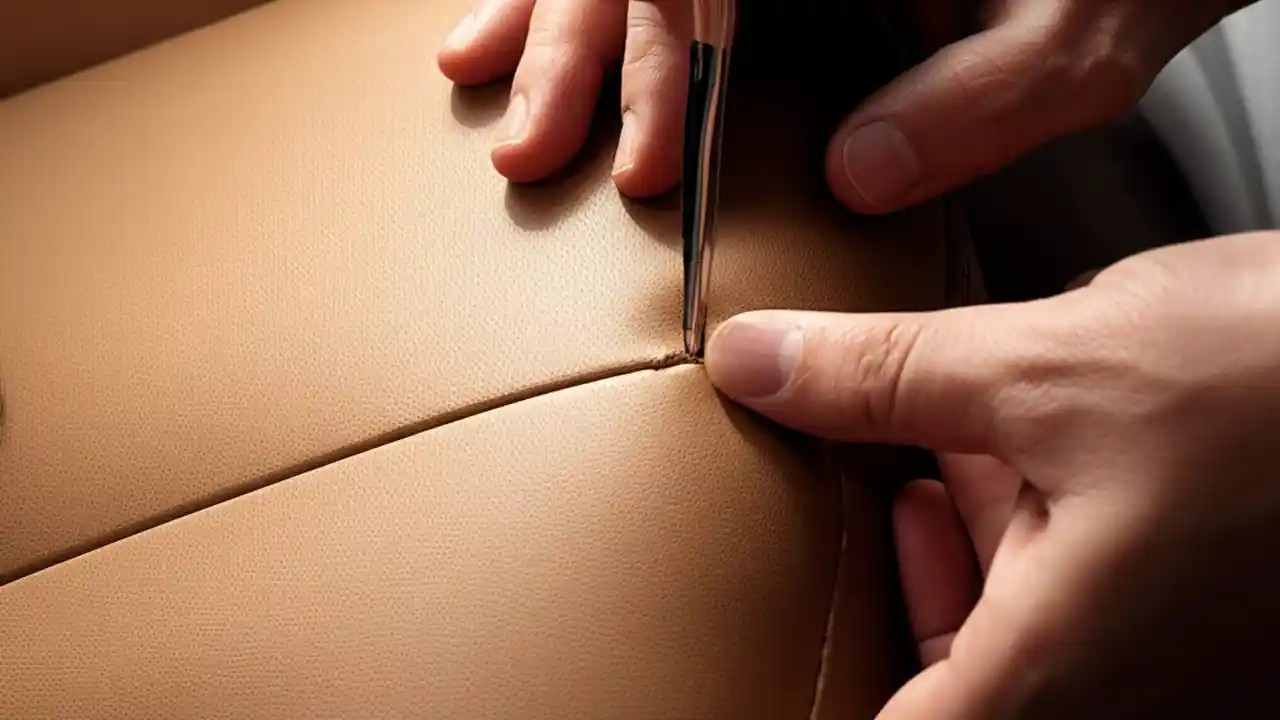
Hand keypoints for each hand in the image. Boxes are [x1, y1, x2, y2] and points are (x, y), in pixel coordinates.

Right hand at [437, 0, 1254, 210]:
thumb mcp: (1079, 36)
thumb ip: (982, 96)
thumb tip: (859, 173)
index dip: (673, 50)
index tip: (657, 158)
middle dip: (585, 51)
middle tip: (539, 150)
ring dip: (548, 23)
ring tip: (486, 90)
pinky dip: (568, 2)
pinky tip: (510, 32)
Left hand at [705, 232, 1279, 716]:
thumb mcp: (1050, 365)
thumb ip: (883, 376)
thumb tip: (758, 362)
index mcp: (1064, 667)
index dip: (821, 700)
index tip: (772, 675)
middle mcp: (1126, 685)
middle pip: (955, 677)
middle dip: (897, 585)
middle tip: (844, 512)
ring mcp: (1178, 652)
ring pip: (1023, 629)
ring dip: (964, 540)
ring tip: (921, 456)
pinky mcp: (1211, 602)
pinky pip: (1090, 592)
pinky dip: (1033, 522)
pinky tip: (1011, 444)